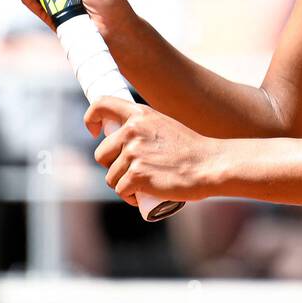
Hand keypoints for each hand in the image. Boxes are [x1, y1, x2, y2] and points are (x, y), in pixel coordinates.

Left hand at [85, 97, 220, 205]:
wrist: (210, 165)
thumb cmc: (190, 150)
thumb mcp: (164, 126)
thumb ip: (143, 129)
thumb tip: (122, 140)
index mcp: (140, 114)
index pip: (101, 105)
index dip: (91, 118)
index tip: (94, 131)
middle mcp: (133, 130)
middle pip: (101, 154)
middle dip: (113, 167)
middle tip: (135, 172)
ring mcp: (133, 152)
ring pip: (110, 177)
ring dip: (123, 185)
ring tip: (145, 184)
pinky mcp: (137, 174)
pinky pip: (120, 191)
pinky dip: (130, 197)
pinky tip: (143, 195)